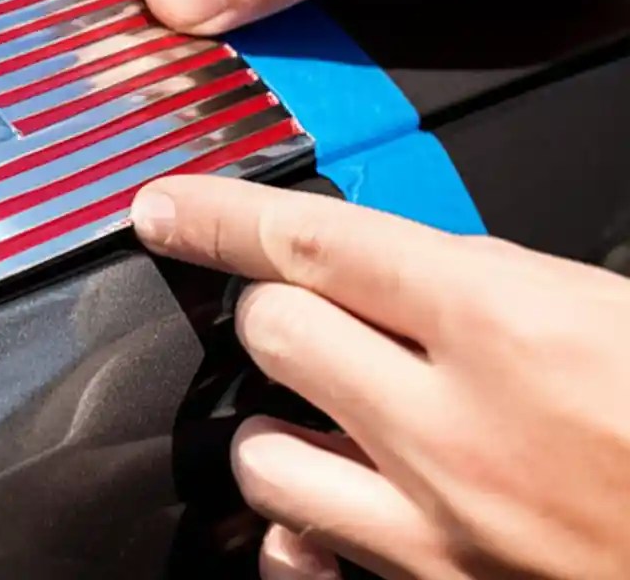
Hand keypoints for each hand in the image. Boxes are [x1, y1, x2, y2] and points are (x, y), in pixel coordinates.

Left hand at [130, 176, 629, 578]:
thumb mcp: (612, 308)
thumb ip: (494, 284)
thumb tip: (404, 267)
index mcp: (510, 323)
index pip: (314, 242)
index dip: (220, 216)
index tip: (168, 208)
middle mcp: (456, 426)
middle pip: (270, 333)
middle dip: (272, 309)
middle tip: (305, 309)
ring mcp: (438, 523)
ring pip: (264, 452)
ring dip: (280, 419)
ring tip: (329, 410)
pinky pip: (306, 553)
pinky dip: (305, 522)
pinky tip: (338, 505)